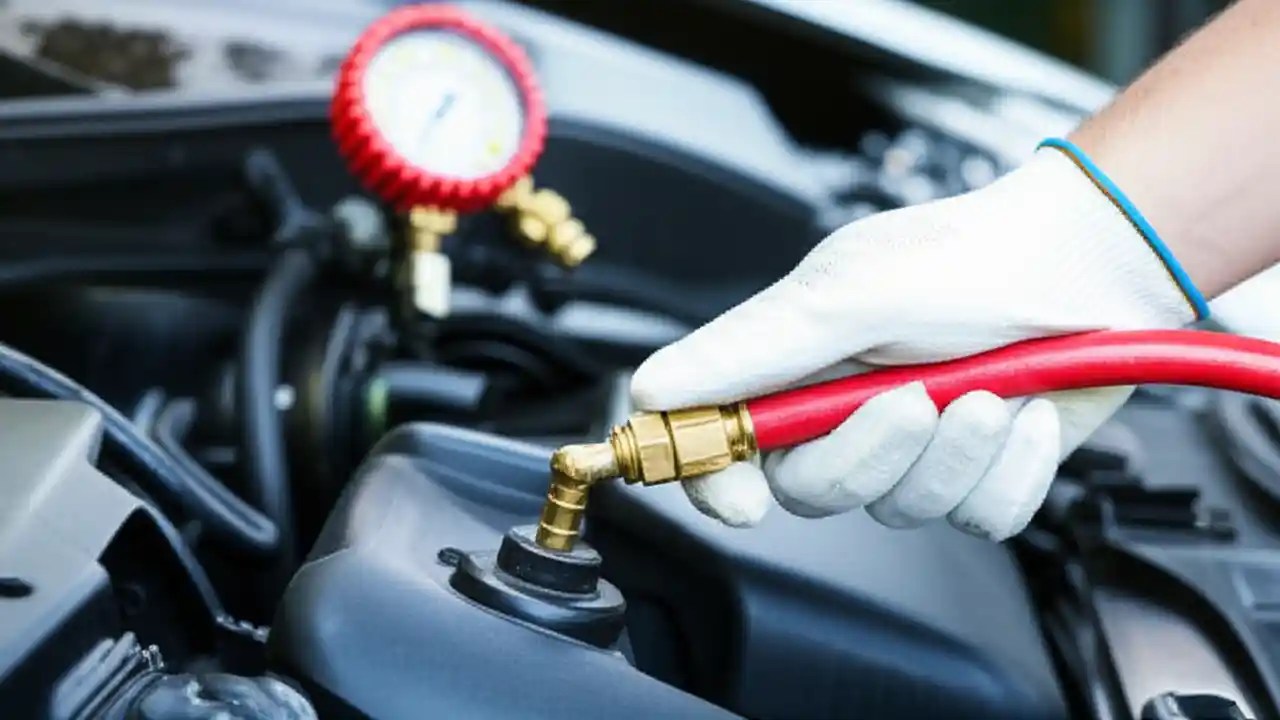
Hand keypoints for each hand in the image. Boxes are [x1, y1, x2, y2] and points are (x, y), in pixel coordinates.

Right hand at [631, 147, 1197, 540]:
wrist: (1090, 260)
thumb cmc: (970, 258)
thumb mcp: (848, 293)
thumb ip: (751, 347)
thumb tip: (654, 386)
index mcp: (792, 361)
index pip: (717, 440)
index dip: (714, 478)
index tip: (741, 496)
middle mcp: (841, 409)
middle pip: (811, 491)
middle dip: (869, 453)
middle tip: (913, 397)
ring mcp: (912, 447)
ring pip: (902, 509)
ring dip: (955, 452)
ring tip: (990, 388)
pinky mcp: (977, 472)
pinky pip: (979, 518)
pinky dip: (1014, 468)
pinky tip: (1028, 411)